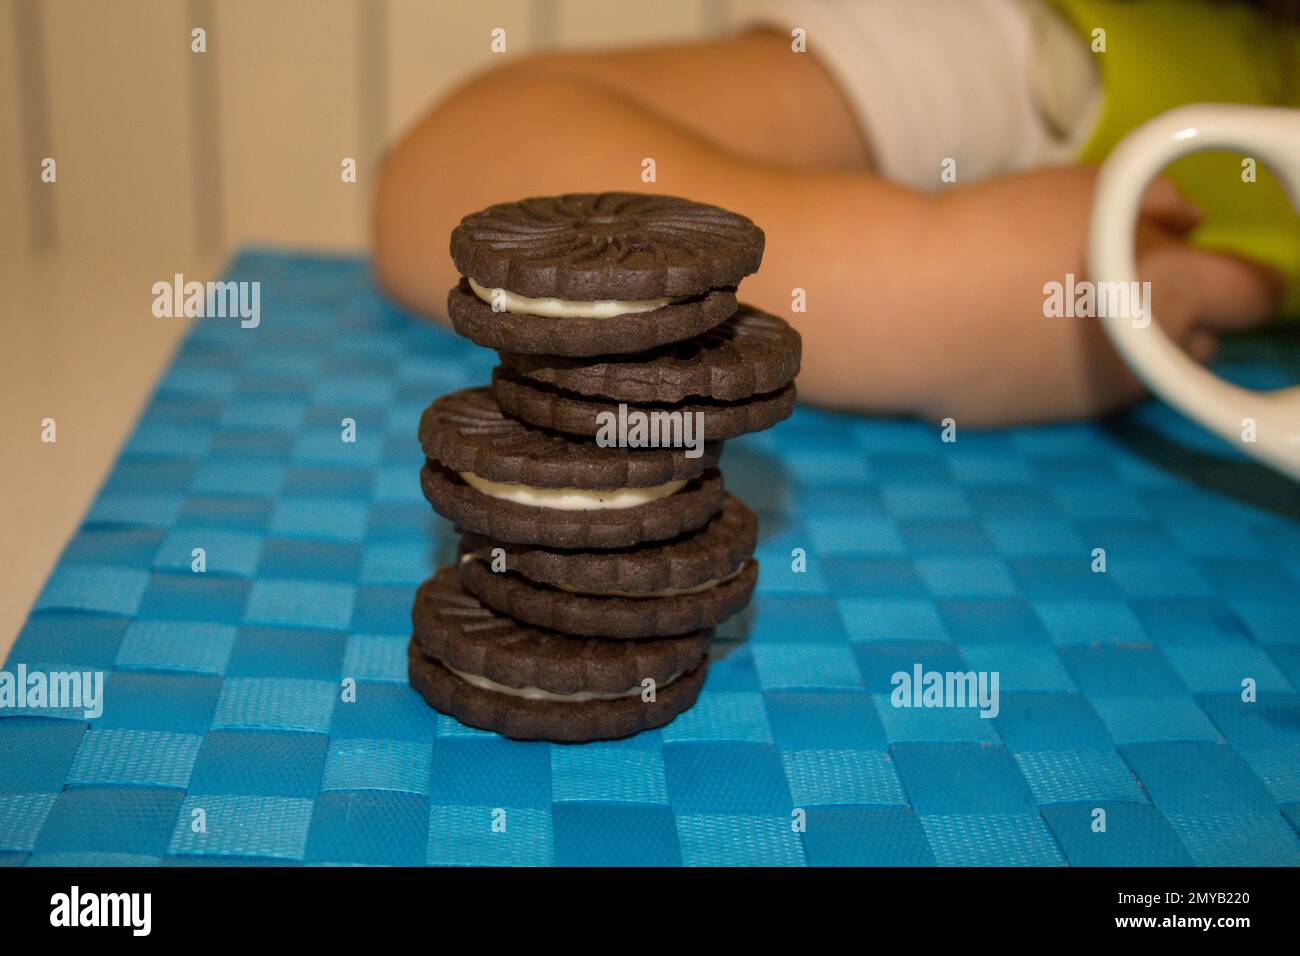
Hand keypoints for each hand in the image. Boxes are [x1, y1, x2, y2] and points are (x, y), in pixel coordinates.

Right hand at [922, 165, 1280, 424]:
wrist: (911, 308)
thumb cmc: (998, 233)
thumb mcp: (1088, 187)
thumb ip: (1159, 202)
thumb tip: (1189, 221)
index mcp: (1178, 291)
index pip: (1255, 295)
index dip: (1242, 275)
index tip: (1217, 264)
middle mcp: (1153, 356)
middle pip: (1206, 340)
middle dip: (1184, 312)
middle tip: (1133, 278)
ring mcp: (1104, 395)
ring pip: (1148, 370)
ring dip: (1135, 344)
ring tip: (1077, 310)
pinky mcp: (1056, 418)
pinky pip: (1092, 391)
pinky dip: (1079, 367)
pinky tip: (1030, 337)